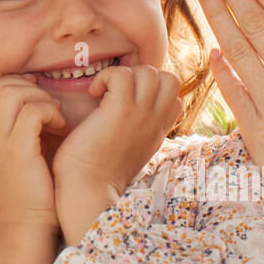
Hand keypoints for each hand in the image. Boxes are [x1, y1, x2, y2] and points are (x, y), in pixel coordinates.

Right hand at [0, 74, 66, 232]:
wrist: (25, 231)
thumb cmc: (28, 197)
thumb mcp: (11, 161)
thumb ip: (14, 134)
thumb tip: (34, 106)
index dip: (11, 85)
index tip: (35, 99)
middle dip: (27, 87)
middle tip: (48, 105)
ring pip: (13, 93)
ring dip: (40, 97)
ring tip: (55, 115)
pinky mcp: (17, 151)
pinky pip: (32, 111)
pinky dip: (50, 111)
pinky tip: (61, 126)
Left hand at [51, 64, 181, 243]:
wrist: (88, 191)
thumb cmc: (98, 174)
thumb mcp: (129, 151)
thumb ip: (137, 132)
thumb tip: (126, 115)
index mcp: (158, 132)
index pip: (175, 97)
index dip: (153, 90)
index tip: (129, 101)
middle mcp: (155, 122)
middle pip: (169, 79)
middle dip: (142, 76)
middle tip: (116, 92)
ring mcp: (141, 115)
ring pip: (149, 72)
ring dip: (123, 75)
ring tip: (104, 92)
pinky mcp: (120, 110)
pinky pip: (121, 75)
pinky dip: (105, 78)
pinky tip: (93, 94)